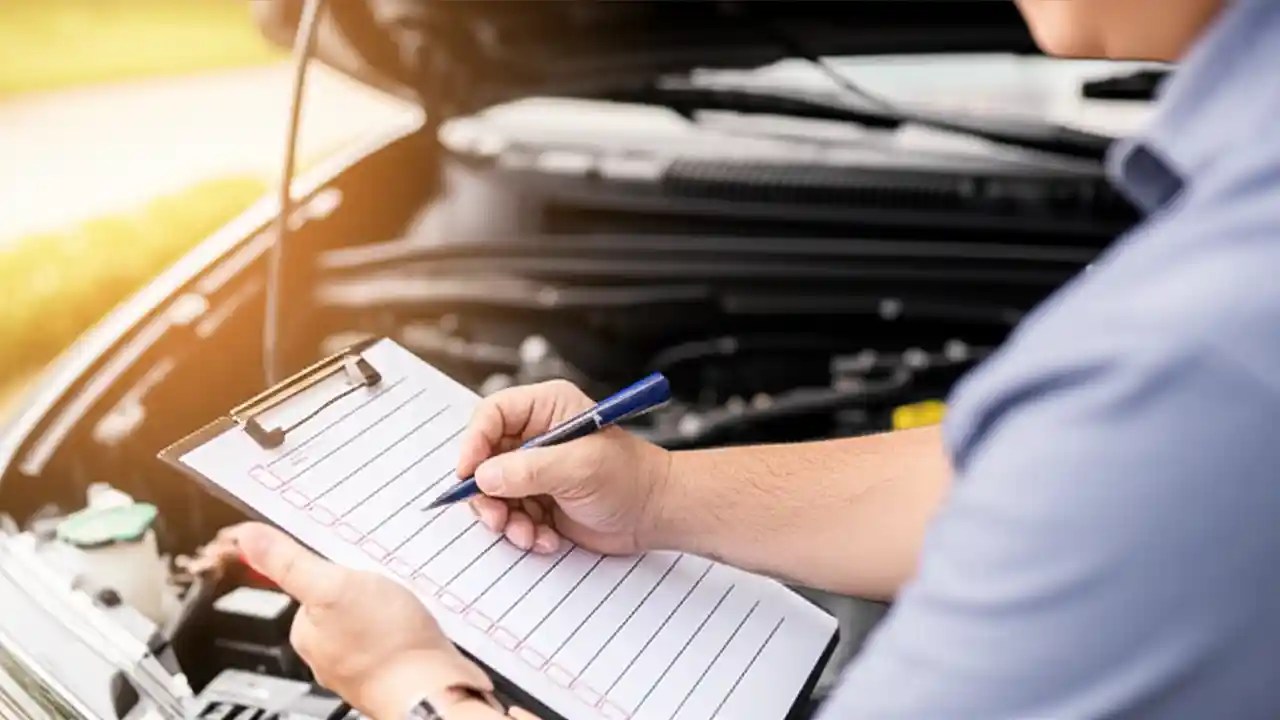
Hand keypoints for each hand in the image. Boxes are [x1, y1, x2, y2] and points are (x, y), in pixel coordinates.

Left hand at [228, 522, 494, 719]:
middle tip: (381, 580)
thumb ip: (290, 562)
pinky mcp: (394, 670)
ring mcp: (362, 666)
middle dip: (361, 587)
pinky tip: (414, 624)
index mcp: (306, 633)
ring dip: (383, 608)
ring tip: (401, 601)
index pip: (308, 586)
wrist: (435, 689)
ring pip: (367, 622)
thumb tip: (247, 539)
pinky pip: (392, 638)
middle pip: (339, 604)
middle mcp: (329, 655)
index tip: (350, 563)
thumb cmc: (387, 646)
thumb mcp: (332, 585)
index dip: (332, 568)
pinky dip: (403, 628)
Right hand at [456, 380, 672, 555]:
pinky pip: (511, 515)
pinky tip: (546, 539)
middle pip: (485, 458)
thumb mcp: (579, 468)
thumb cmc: (630, 478)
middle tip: (496, 517)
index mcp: (547, 408)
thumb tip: (483, 477)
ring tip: (528, 534)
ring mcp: (535, 469)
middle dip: (486, 493)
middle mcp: (536, 436)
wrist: (655, 514)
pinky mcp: (539, 499)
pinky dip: (522, 531)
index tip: (468, 473)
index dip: (474, 442)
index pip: (492, 415)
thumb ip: (529, 470)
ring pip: (494, 492)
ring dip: (506, 519)